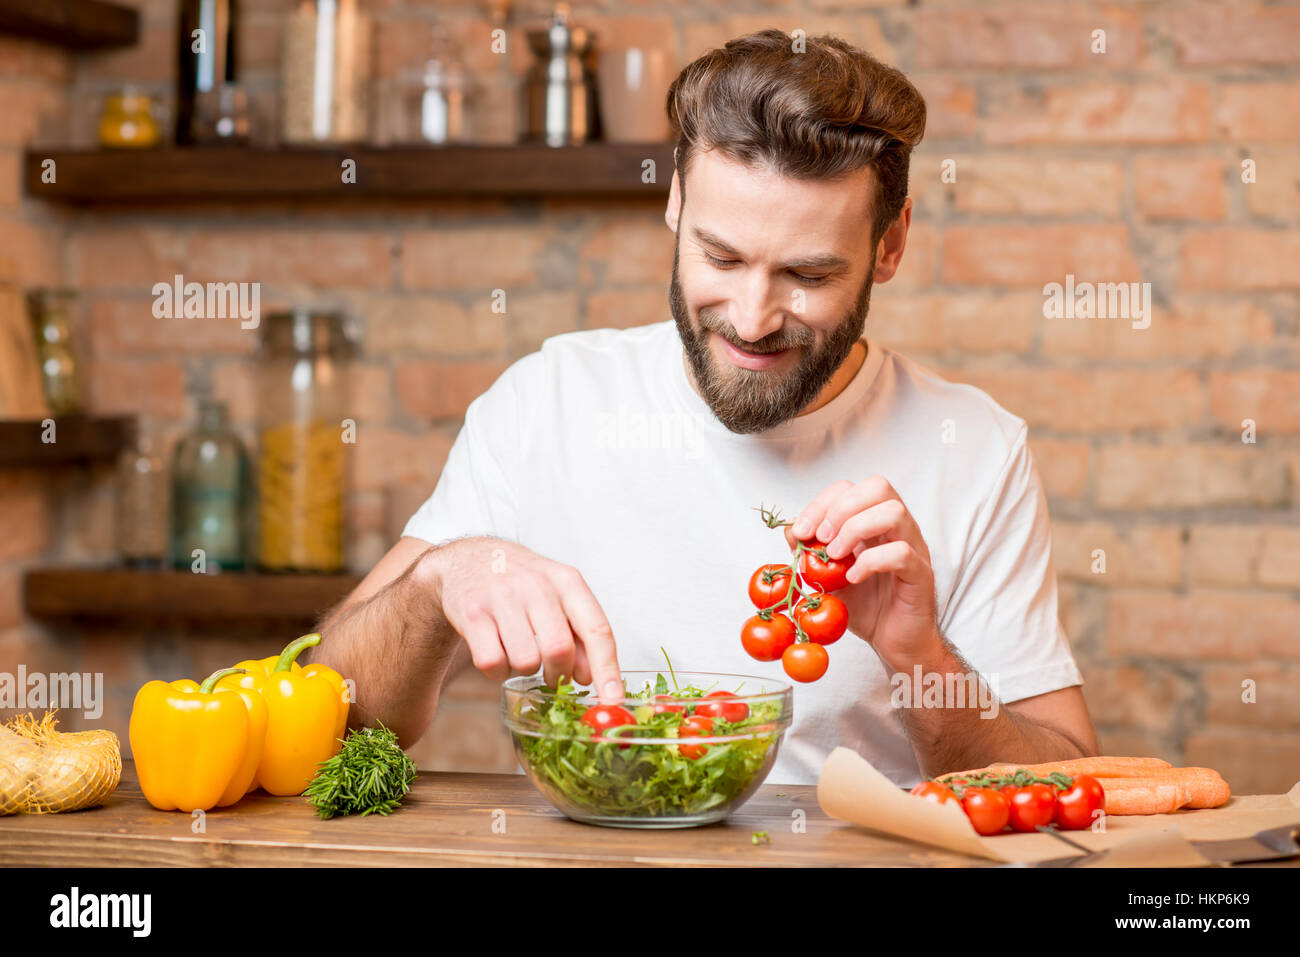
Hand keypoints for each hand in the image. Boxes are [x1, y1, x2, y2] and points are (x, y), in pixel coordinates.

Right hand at [426, 537, 624, 703]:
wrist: (472, 558)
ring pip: (526, 662)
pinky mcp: (472, 614)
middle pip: (560, 650)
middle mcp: (536, 585)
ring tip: (519, 651)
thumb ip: (580, 635)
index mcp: (567, 581)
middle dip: (559, 674)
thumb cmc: (524, 584)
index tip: (613, 700)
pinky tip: (498, 651)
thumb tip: (591, 677)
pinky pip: (492, 663)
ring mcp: (501, 597)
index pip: (596, 630)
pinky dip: (498, 671)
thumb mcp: (559, 597)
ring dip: (525, 670)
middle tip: (554, 675)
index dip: (607, 670)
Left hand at [782, 478, 939, 670]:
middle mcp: (897, 529)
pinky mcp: (921, 574)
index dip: (822, 503)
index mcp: (874, 522)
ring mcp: (913, 548)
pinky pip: (902, 553)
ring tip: (836, 557)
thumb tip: (790, 530)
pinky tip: (853, 579)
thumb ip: (810, 552)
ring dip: (856, 529)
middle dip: (841, 508)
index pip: (851, 488)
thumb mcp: (827, 576)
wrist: (892, 641)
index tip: (801, 531)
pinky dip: (871, 562)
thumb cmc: (866, 606)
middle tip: (821, 539)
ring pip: (894, 512)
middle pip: (878, 487)